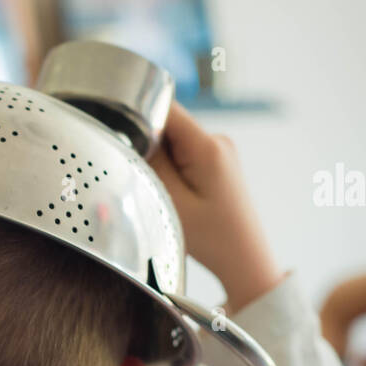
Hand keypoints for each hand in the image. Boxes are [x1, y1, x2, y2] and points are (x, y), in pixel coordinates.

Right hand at [146, 102, 281, 310]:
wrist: (244, 258)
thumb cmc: (211, 237)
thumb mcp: (171, 201)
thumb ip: (150, 163)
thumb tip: (130, 133)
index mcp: (207, 146)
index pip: (164, 107)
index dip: (137, 118)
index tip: (122, 142)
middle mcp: (217, 140)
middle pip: (166, 123)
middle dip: (147, 146)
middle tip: (145, 179)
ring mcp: (219, 150)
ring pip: (172, 141)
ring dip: (160, 161)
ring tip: (164, 191)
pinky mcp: (216, 162)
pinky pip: (182, 153)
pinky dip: (171, 169)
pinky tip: (176, 194)